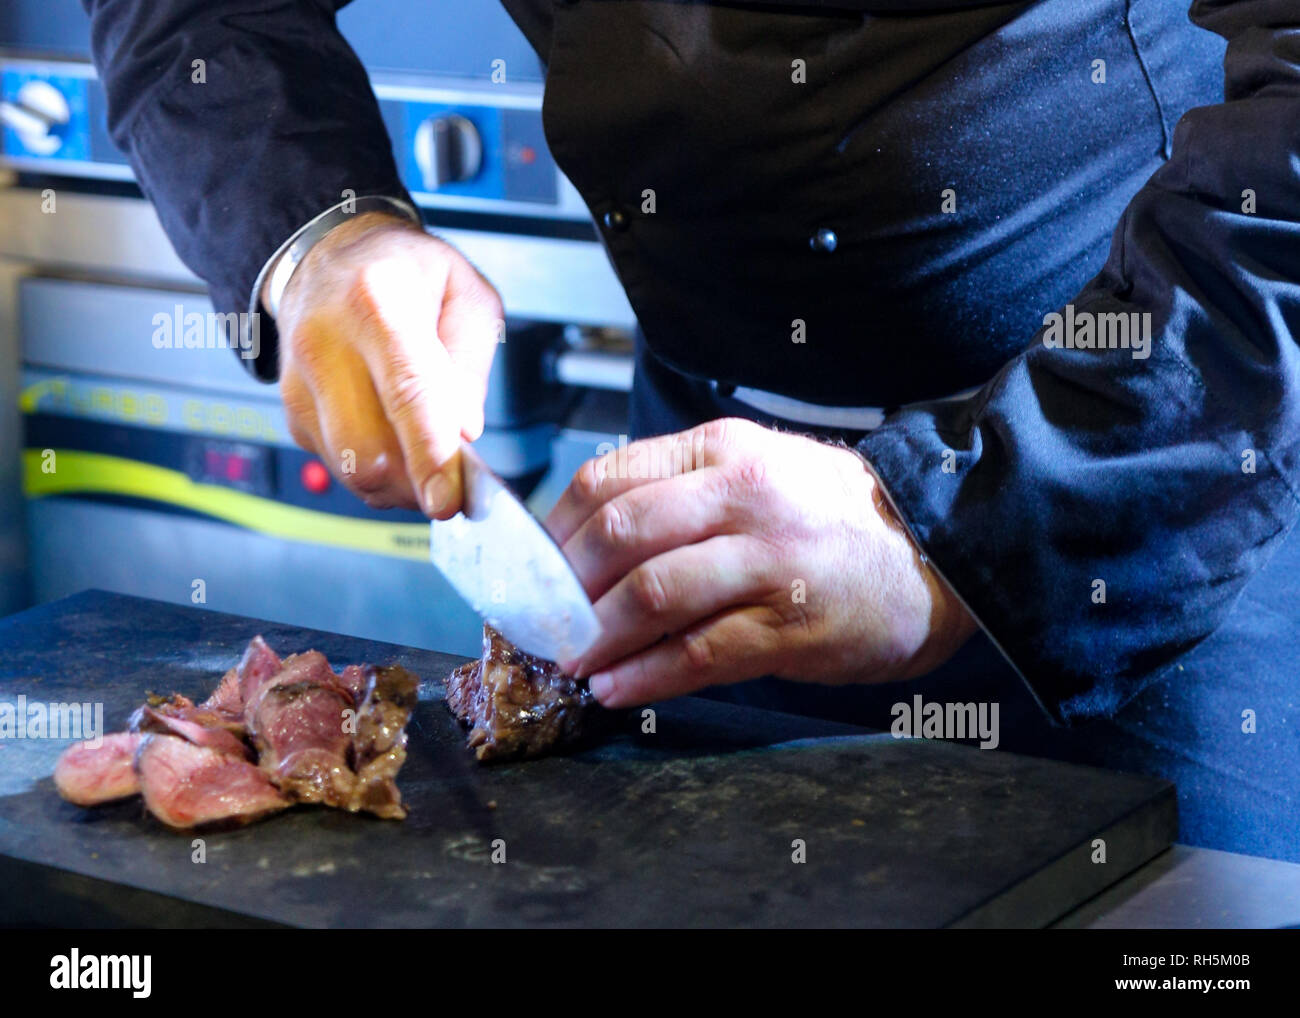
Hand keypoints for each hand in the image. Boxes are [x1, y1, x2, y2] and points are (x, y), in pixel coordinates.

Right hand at [273, 210, 503, 517]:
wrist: (329, 256)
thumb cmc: (405, 274)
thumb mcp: (466, 295)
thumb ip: (471, 365)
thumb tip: (462, 433)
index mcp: (376, 302)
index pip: (407, 394)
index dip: (429, 457)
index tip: (447, 500)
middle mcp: (324, 342)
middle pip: (366, 451)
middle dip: (414, 482)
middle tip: (451, 481)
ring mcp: (299, 381)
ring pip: (349, 469)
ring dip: (397, 482)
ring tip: (426, 456)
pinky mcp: (292, 411)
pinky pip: (338, 466)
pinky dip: (375, 470)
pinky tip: (394, 440)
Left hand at [545, 418, 976, 706]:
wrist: (935, 550)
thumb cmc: (828, 515)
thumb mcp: (754, 471)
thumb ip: (677, 493)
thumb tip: (584, 544)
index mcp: (721, 450)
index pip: (606, 479)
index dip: (552, 531)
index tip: (528, 569)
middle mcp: (741, 495)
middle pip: (618, 534)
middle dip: (562, 587)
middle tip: (539, 622)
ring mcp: (768, 560)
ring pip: (651, 594)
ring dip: (595, 636)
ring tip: (572, 661)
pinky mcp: (791, 625)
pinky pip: (698, 652)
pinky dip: (644, 676)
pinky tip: (615, 689)